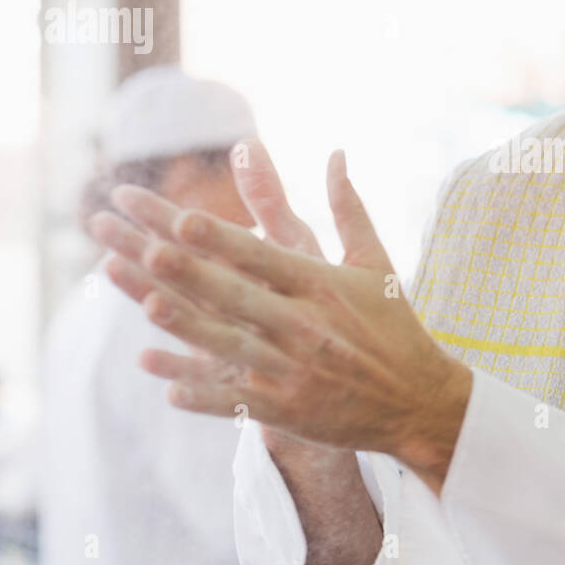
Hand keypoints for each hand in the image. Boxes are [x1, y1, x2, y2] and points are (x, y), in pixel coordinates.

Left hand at [90, 142, 471, 493]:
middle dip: (190, 273)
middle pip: (237, 295)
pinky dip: (204, 396)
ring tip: (146, 305)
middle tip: (145, 250)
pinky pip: (239, 402)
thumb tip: (336, 153)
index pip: (262, 255)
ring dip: (186, 327)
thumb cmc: (394, 324)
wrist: (420, 401)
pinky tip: (166, 388)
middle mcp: (306, 325)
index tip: (181, 218)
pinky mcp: (290, 410)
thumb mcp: (375, 262)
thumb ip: (347, 206)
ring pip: (230, 346)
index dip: (221, 238)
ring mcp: (295, 370)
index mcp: (322, 285)